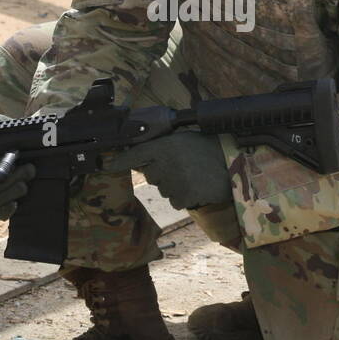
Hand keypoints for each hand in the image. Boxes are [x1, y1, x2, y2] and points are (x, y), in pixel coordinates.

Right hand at [0, 114, 35, 220]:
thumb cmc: (21, 143)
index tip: (12, 159)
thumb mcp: (9, 128)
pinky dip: (7, 209)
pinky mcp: (5, 207)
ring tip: (29, 182)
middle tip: (30, 168)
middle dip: (14, 176)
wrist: (42, 158)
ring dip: (16, 189)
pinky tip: (16, 204)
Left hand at [101, 131, 230, 209]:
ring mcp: (174, 182)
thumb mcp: (184, 138)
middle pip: (150, 174)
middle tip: (181, 165)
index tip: (105, 165)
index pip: (135, 155)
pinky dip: (184, 196)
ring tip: (193, 175)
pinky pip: (176, 200)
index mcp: (165, 146)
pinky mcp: (183, 197)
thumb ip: (163, 145)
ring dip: (174, 185)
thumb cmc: (209, 148)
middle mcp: (166, 164)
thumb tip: (143, 155)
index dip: (119, 161)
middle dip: (161, 172)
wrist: (233, 164)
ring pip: (164, 189)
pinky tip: (197, 186)